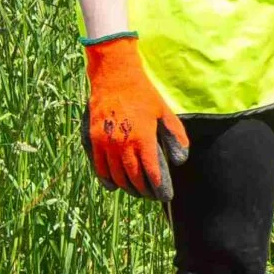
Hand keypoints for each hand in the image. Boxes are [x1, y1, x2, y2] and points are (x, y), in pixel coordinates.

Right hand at [82, 34, 188, 203]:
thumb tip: (180, 160)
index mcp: (142, 138)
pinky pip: (98, 166)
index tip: (164, 196)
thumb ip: (175, 137)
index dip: (158, 187)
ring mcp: (105, 142)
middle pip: (132, 177)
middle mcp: (122, 144)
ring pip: (115, 175)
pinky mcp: (92, 139)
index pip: (151, 172)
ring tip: (136, 191)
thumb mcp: (165, 113)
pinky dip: (106, 179)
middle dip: (143, 190)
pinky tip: (114, 185)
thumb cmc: (143, 94)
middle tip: (151, 196)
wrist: (115, 77)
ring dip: (126, 187)